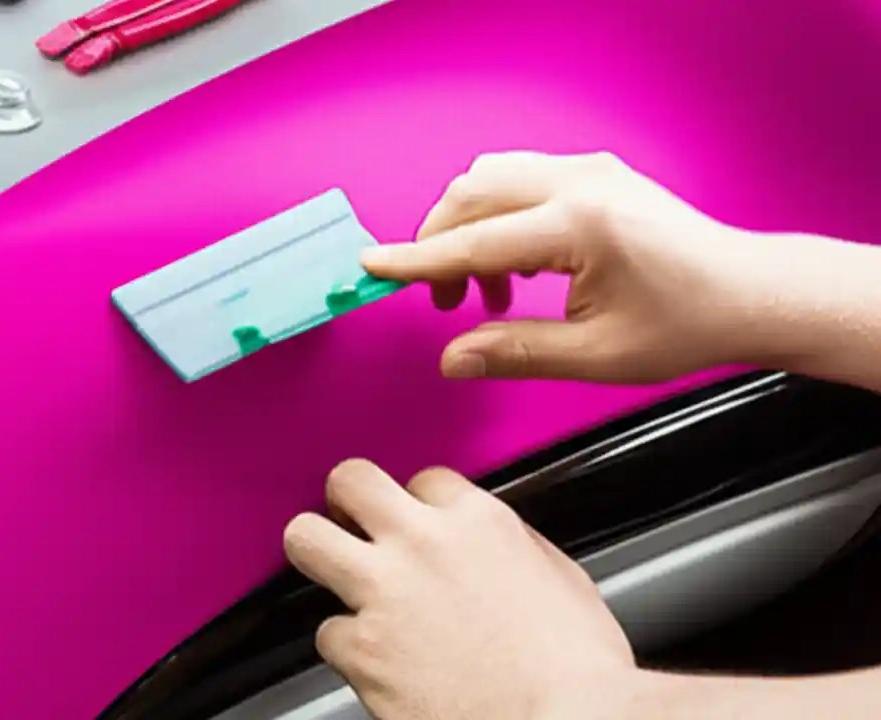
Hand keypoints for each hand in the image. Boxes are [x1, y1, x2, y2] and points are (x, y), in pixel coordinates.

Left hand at [284, 460, 636, 719]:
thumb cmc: (578, 670)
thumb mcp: (564, 580)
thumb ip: (513, 546)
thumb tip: (490, 542)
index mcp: (478, 522)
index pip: (425, 478)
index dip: (421, 505)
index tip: (421, 525)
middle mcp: (423, 544)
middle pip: (349, 481)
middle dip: (346, 501)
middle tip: (351, 524)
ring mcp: (384, 593)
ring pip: (306, 538)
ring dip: (318, 554)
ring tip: (335, 574)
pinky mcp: (361, 649)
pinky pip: (327, 632)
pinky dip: (348, 648)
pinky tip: (376, 660)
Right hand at [361, 151, 781, 382]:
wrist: (748, 292)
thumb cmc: (686, 324)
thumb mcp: (595, 356)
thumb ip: (514, 352)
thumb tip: (452, 359)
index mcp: (579, 227)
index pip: (474, 242)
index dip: (416, 260)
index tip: (370, 266)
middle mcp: (580, 184)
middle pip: (471, 194)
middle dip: (438, 243)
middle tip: (441, 304)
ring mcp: (589, 170)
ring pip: (491, 179)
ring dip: (468, 229)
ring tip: (485, 292)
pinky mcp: (595, 172)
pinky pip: (520, 179)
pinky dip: (497, 218)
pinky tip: (516, 269)